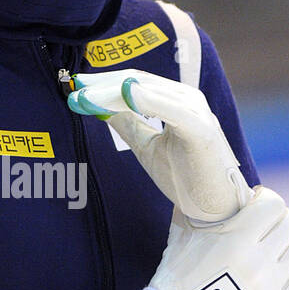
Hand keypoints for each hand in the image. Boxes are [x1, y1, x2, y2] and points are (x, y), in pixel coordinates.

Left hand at [68, 68, 250, 224]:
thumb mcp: (147, 147)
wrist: (215, 208)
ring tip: (85, 96)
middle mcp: (187, 99)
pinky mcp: (201, 130)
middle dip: (102, 84)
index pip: (134, 81)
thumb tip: (99, 106)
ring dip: (113, 91)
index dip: (103, 81)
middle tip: (73, 87)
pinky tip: (125, 95)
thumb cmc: (186, 177)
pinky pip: (171, 110)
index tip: (75, 84)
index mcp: (176, 101)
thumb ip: (128, 124)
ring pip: (148, 91)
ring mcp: (196, 112)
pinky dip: (147, 100)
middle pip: (138, 80)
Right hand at [150, 187, 288, 289]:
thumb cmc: (175, 275)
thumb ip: (199, 207)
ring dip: (284, 242)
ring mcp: (269, 286)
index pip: (274, 205)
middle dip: (278, 217)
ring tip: (268, 244)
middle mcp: (258, 262)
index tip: (256, 199)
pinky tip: (276, 263)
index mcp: (236, 240)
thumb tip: (205, 185)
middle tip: (264, 221)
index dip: (267, 198)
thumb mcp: (183, 234)